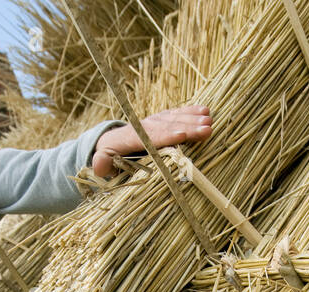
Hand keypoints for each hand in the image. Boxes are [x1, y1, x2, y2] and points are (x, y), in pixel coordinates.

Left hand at [92, 104, 212, 177]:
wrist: (110, 141)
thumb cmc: (108, 158)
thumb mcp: (101, 162)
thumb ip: (100, 164)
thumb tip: (98, 165)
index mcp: (131, 138)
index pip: (150, 137)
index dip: (165, 136)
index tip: (181, 136)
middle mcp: (144, 126)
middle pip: (167, 126)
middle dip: (187, 127)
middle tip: (206, 128)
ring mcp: (154, 122)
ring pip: (174, 118)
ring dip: (193, 119)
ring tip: (210, 120)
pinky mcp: (161, 121)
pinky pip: (176, 114)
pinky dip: (190, 112)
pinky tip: (206, 111)